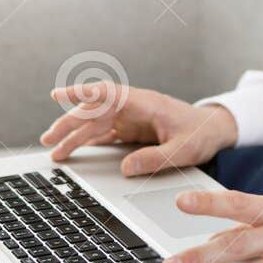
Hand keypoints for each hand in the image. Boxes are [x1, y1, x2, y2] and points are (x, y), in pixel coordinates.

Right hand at [41, 83, 238, 176]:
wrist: (215, 129)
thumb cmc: (202, 134)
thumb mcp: (184, 150)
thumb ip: (155, 159)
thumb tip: (125, 169)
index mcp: (145, 103)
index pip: (106, 93)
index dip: (80, 93)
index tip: (57, 95)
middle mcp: (134, 107)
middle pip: (94, 111)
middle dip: (68, 124)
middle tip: (47, 140)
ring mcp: (131, 117)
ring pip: (96, 123)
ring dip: (75, 136)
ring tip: (55, 152)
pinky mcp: (133, 129)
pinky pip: (106, 133)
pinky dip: (90, 142)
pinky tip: (76, 151)